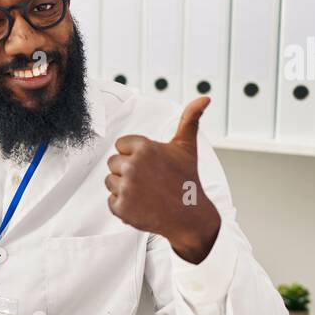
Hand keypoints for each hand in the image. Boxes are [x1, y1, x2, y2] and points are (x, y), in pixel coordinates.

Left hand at [106, 96, 220, 263]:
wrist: (190, 216)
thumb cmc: (187, 180)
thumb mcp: (187, 147)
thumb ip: (189, 119)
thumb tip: (204, 98)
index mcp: (144, 147)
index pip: (121, 145)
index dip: (134, 154)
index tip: (150, 164)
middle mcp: (133, 166)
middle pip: (113, 163)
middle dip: (128, 171)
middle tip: (149, 180)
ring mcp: (126, 188)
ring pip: (110, 182)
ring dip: (124, 188)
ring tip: (146, 192)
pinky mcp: (121, 207)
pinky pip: (111, 201)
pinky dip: (123, 206)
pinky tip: (141, 205)